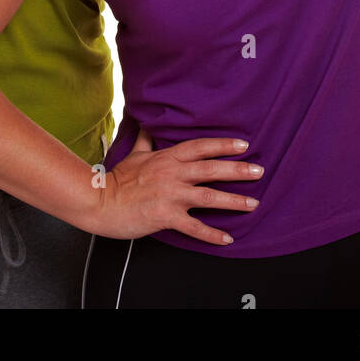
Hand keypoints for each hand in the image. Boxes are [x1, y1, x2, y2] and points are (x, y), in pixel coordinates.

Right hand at [92, 133, 262, 245]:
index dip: (223, 145)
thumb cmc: (117, 179)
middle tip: (259, 170)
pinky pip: (194, 226)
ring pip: (208, 196)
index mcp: (167, 157)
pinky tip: (228, 238)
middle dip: (237, 170)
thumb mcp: (135, 153)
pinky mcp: (165, 216)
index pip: (200, 147)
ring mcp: (170, 195)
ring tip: (253, 203)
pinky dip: (212, 234)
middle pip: (211, 169)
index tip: (243, 145)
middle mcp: (172, 173)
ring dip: (233, 200)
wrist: (100, 201)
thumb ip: (146, 139)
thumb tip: (147, 122)